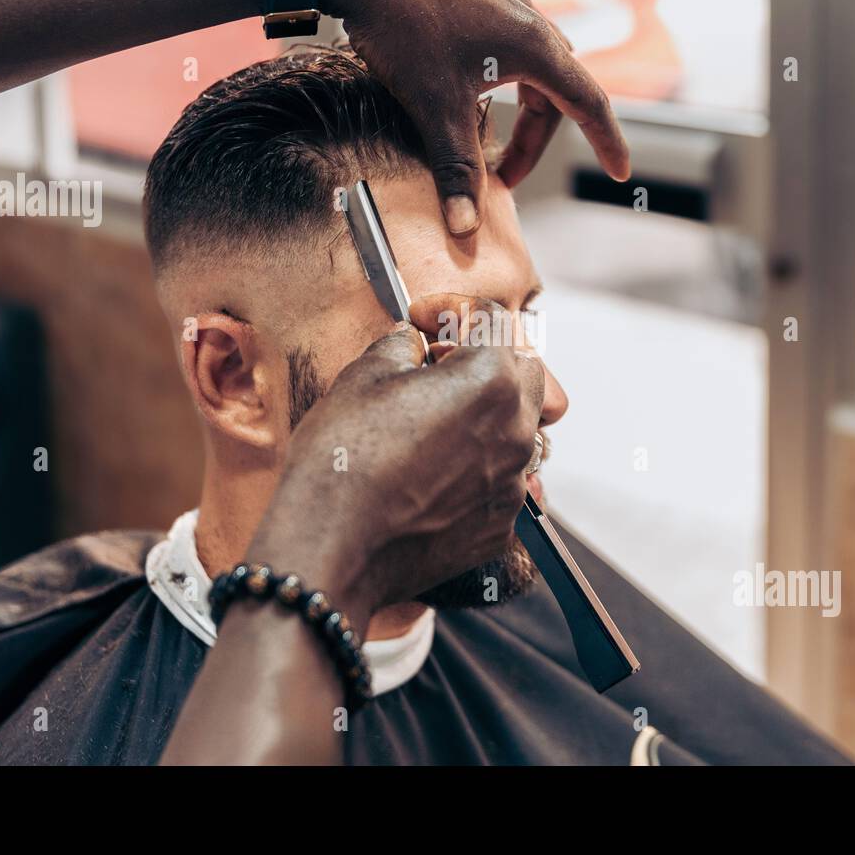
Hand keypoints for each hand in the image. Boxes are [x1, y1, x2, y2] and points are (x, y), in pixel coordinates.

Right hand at [250, 310, 544, 622]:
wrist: (333, 547)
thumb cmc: (344, 456)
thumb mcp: (364, 375)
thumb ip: (400, 345)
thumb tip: (411, 342)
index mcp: (492, 380)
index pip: (492, 319)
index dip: (451, 307)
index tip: (422, 318)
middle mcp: (516, 431)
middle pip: (520, 372)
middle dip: (483, 356)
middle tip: (435, 362)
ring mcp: (512, 484)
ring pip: (514, 429)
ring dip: (482, 413)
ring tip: (430, 419)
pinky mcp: (498, 526)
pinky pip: (499, 480)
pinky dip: (474, 465)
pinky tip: (430, 469)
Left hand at [313, 0, 629, 234]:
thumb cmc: (404, 24)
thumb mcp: (435, 107)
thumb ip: (457, 170)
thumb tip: (466, 230)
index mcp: (536, 47)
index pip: (590, 102)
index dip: (608, 142)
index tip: (621, 173)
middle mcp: (531, 22)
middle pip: (556, 96)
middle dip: (534, 144)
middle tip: (503, 181)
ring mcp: (506, 8)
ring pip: (532, 75)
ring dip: (518, 117)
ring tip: (485, 148)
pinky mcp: (481, 2)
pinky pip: (510, 55)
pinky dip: (501, 91)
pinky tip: (467, 100)